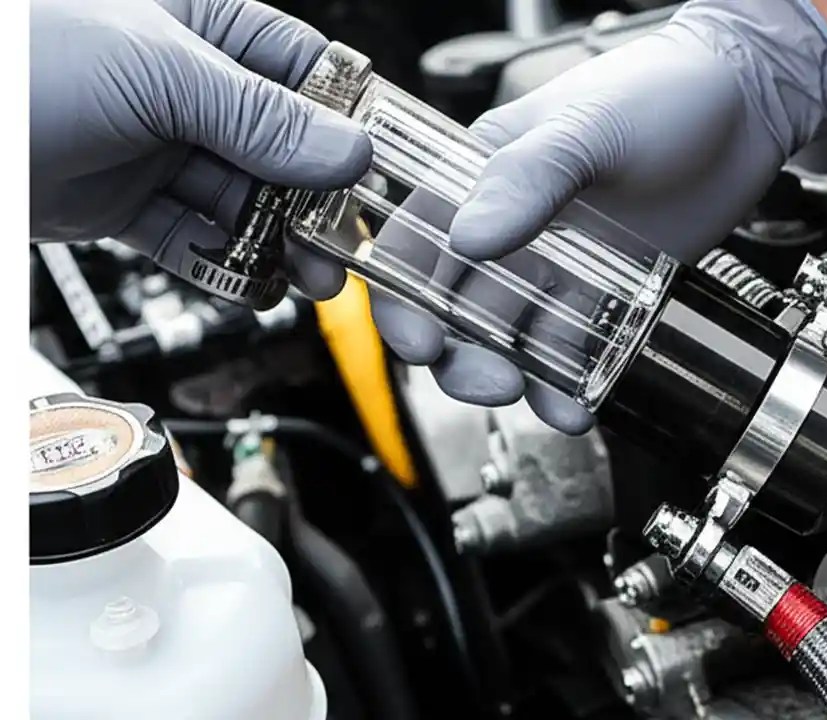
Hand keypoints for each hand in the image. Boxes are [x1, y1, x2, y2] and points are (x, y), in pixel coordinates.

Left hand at [30, 0, 371, 299]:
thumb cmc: (15, 57)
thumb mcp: (155, 73)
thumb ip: (261, 118)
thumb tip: (349, 148)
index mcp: (201, 23)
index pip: (305, 70)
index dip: (347, 120)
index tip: (379, 170)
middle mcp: (184, 83)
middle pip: (281, 148)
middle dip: (316, 200)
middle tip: (346, 244)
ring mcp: (152, 144)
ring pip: (241, 201)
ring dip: (278, 243)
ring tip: (308, 277)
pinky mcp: (120, 201)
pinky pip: (191, 240)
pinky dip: (223, 268)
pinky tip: (251, 284)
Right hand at [371, 0, 826, 433]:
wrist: (751, 110)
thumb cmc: (664, 91)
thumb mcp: (590, 126)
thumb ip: (530, 178)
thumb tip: (472, 239)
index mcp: (482, 175)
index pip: (413, 241)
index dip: (399, 293)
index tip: (416, 339)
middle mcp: (512, 225)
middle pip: (453, 307)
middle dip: (458, 354)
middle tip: (490, 379)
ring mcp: (559, 263)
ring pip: (510, 338)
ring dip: (513, 376)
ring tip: (542, 396)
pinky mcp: (607, 292)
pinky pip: (572, 349)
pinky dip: (569, 382)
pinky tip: (579, 402)